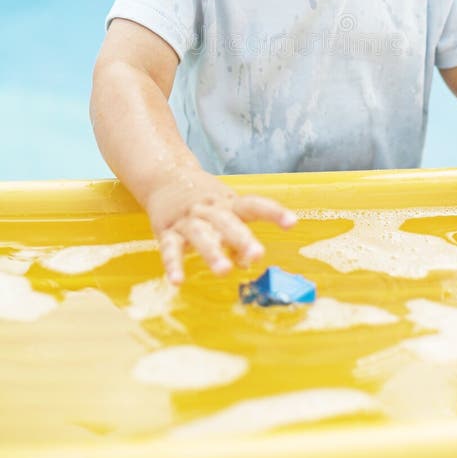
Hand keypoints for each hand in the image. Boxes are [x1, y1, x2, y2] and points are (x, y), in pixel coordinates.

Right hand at [145, 172, 296, 284]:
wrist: (165, 176)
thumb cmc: (202, 199)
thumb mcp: (224, 210)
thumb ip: (236, 235)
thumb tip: (248, 262)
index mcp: (227, 202)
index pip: (253, 205)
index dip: (273, 212)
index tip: (292, 222)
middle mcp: (209, 209)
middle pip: (227, 221)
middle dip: (242, 238)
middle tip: (258, 254)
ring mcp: (187, 219)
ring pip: (200, 234)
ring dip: (212, 252)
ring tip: (225, 271)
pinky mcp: (166, 230)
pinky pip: (170, 248)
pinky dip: (173, 264)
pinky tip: (178, 281)